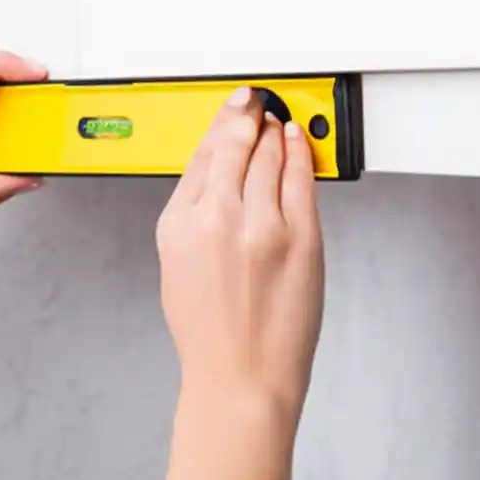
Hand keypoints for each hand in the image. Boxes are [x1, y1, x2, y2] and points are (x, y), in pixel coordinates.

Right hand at [157, 86, 325, 417]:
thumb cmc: (210, 334)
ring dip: (273, 130)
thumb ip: (195, 215)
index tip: (229, 107)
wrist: (241, 378)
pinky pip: (301, 179)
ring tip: (275, 118)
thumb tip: (218, 173)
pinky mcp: (301, 239)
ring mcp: (262, 228)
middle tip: (255, 101)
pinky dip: (300, 152)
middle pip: (236, 146)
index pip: (201, 155)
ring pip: (269, 156)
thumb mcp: (178, 265)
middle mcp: (218, 221)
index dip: (219, 123)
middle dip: (247, 117)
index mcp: (179, 226)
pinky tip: (297, 141)